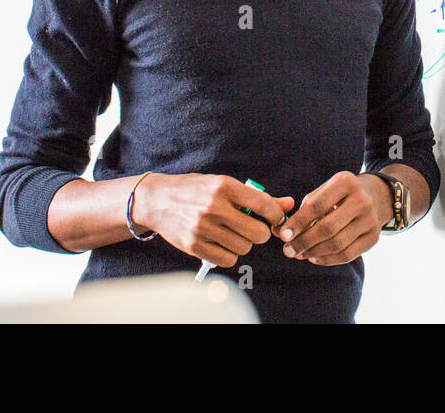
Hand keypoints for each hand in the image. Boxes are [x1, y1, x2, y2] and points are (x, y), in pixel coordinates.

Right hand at [133, 173, 293, 267]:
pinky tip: (223, 243)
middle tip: (255, 229)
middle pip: (257, 232)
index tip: (276, 219)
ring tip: (234, 234)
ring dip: (244, 243)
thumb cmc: (196, 190)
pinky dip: (230, 254)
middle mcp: (214, 206)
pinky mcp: (194, 245)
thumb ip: (257, 197)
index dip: (275, 215)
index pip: (262, 204)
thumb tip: (288, 204)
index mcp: (224, 186)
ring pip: (244, 248)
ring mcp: (203, 227)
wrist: (157, 200)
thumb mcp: (224, 184)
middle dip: (261, 233)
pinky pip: (227, 259)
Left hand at [275, 171, 388, 265]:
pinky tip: (314, 257)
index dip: (298, 222)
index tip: (283, 235)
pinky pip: (347, 255)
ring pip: (337, 244)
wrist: (375, 196)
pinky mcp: (373, 237)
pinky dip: (327, 260)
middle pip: (327, 228)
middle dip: (304, 242)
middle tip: (288, 250)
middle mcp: (361, 200)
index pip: (317, 206)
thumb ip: (303, 209)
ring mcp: (370, 220)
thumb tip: (280, 231)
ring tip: (299, 254)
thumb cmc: (340, 195)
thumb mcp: (324, 191)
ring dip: (313, 253)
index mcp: (346, 182)